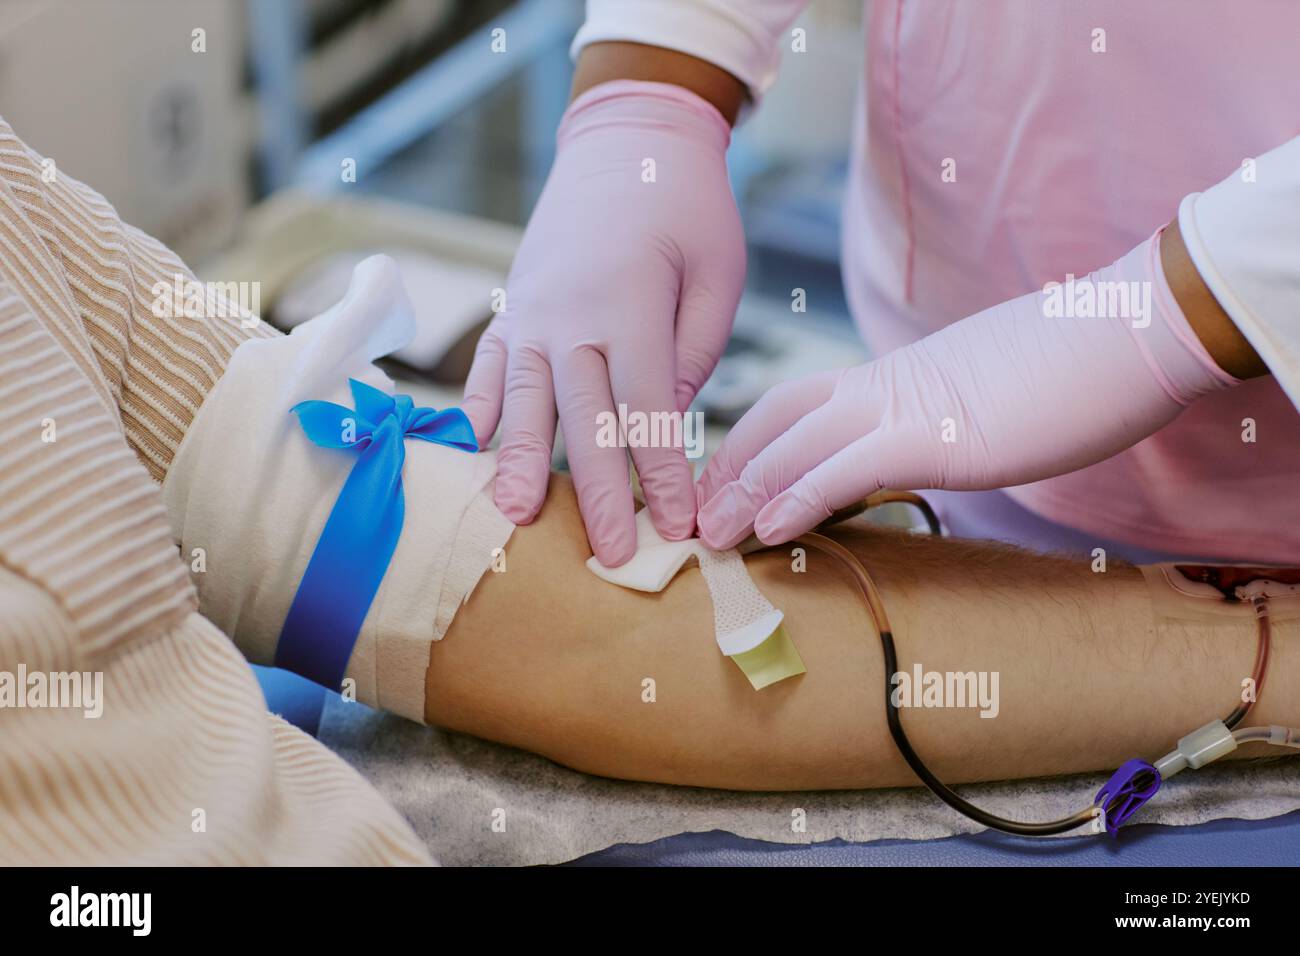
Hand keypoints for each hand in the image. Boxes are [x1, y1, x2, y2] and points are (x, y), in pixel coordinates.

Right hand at [462, 80, 744, 565]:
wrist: (624, 138)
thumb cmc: (686, 206)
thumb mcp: (716, 273)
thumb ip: (692, 351)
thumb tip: (663, 422)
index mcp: (633, 305)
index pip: (647, 408)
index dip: (661, 475)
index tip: (677, 527)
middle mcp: (573, 314)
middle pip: (585, 420)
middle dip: (599, 493)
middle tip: (608, 554)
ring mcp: (532, 311)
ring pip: (526, 400)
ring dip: (523, 462)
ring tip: (516, 517)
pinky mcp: (511, 306)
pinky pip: (490, 365)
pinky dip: (480, 408)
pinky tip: (474, 449)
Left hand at [696, 231, 1236, 548]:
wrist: (1132, 331)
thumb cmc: (1076, 366)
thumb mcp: (991, 394)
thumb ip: (948, 416)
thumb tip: (937, 443)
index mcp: (898, 375)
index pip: (801, 401)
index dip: (752, 441)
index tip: (724, 480)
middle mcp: (887, 384)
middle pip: (778, 419)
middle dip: (729, 467)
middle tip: (692, 513)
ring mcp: (908, 406)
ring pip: (797, 445)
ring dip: (744, 491)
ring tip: (706, 536)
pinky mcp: (937, 435)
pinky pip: (846, 467)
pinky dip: (797, 498)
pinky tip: (765, 530)